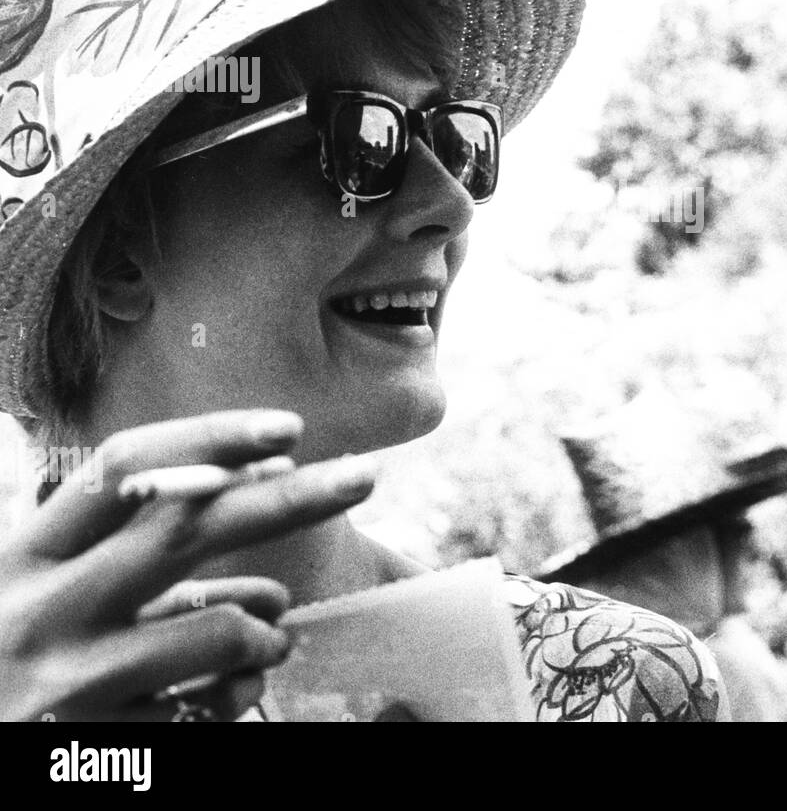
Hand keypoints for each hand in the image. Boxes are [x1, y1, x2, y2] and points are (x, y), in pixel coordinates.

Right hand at [0, 409, 376, 720]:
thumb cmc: (12, 648)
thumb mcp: (36, 579)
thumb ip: (122, 530)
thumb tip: (263, 474)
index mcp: (25, 555)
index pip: (125, 470)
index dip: (211, 438)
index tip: (288, 427)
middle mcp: (45, 613)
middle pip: (189, 531)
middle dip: (289, 498)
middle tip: (364, 476)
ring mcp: (74, 687)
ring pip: (219, 630)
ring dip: (269, 624)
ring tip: (274, 631)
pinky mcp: (104, 748)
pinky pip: (213, 708)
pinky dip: (244, 688)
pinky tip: (241, 685)